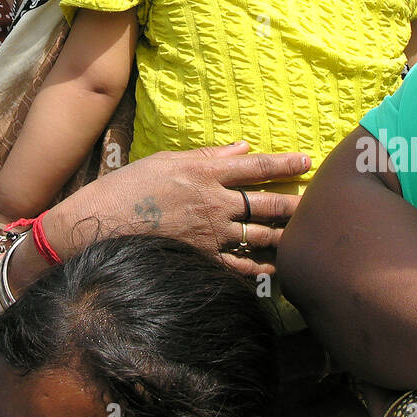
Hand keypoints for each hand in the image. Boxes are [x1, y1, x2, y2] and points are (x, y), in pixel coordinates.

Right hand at [42, 141, 309, 277]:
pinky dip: (260, 267)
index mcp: (205, 173)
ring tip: (304, 235)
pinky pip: (240, 265)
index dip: (284, 163)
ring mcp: (210, 235)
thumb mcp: (167, 160)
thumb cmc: (130, 186)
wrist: (100, 224)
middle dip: (294, 202)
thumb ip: (208, 156)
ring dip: (284, 235)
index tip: (307, 160)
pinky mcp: (202, 258)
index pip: (254, 166)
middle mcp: (214, 203)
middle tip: (316, 203)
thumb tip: (242, 148)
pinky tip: (275, 268)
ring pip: (259, 235)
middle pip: (266, 202)